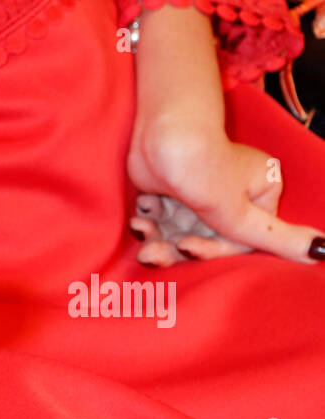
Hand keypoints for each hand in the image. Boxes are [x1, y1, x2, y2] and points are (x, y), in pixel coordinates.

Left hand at [125, 5, 323, 267]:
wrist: (161, 138)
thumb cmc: (204, 171)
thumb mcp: (241, 214)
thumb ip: (275, 238)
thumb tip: (321, 252)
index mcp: (260, 192)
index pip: (238, 239)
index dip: (209, 249)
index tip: (186, 247)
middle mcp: (231, 192)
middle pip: (206, 237)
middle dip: (175, 247)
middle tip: (150, 252)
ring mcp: (200, 190)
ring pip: (178, 231)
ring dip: (156, 237)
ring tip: (140, 228)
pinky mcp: (172, 188)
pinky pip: (161, 218)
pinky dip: (148, 219)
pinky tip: (140, 211)